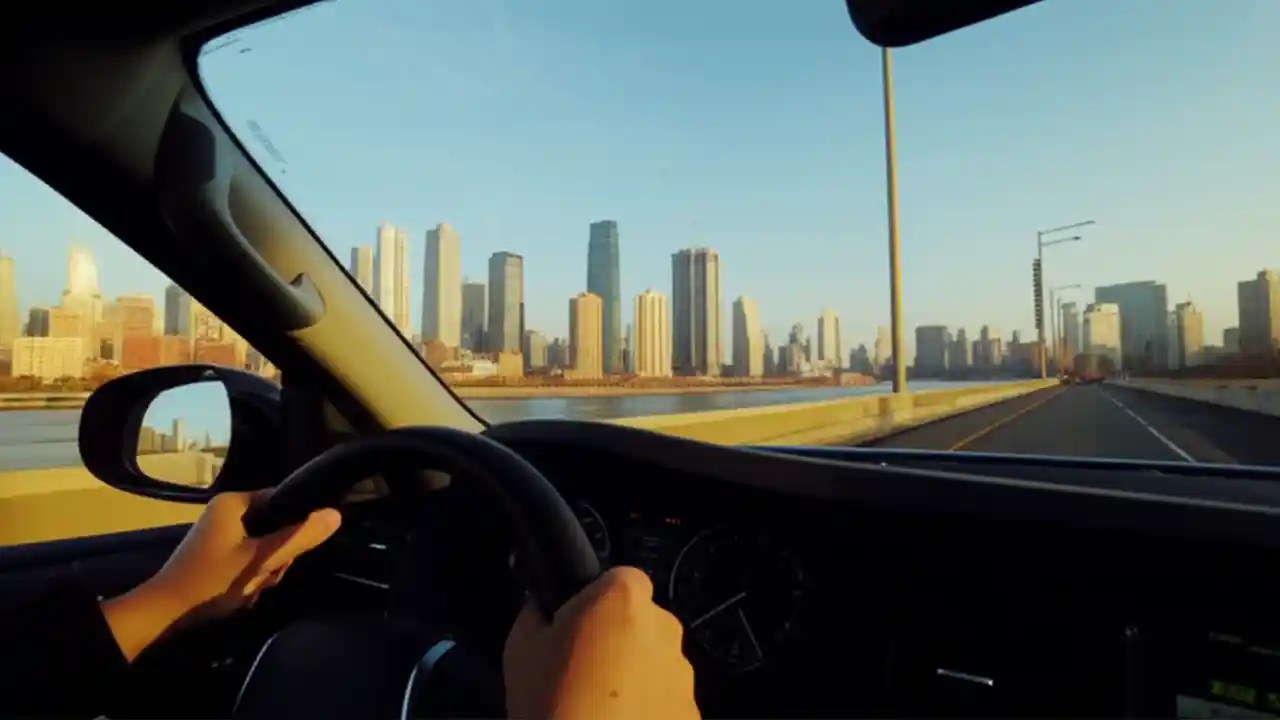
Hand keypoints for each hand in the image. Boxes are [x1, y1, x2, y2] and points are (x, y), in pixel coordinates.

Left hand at [102, 490, 340, 660]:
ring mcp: (220, 533)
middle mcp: (226, 511)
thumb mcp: (261, 561)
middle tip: (265, 576)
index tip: (292, 551)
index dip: (296, 524)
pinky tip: (244, 592)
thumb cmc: (212, 582)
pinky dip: (252, 575)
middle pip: (276, 525)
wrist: (164, 615)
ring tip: (252, 588)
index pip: (283, 498)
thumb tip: (337, 514)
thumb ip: (299, 537)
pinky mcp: (217, 553)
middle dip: (277, 556)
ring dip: (266, 570)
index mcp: (233, 502)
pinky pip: (250, 557)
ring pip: (265, 545)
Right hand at [503, 567, 699, 719]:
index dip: (593, 601)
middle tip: (580, 670)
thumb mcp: (521, 650)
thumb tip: (544, 607)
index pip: (617, 577)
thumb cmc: (551, 704)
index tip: (574, 628)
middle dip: (617, 638)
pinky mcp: (693, 712)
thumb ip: (537, 614)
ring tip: (597, 707)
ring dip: (634, 676)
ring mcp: (683, 674)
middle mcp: (664, 628)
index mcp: (623, 598)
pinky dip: (648, 708)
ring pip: (654, 662)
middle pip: (640, 621)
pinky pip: (665, 698)